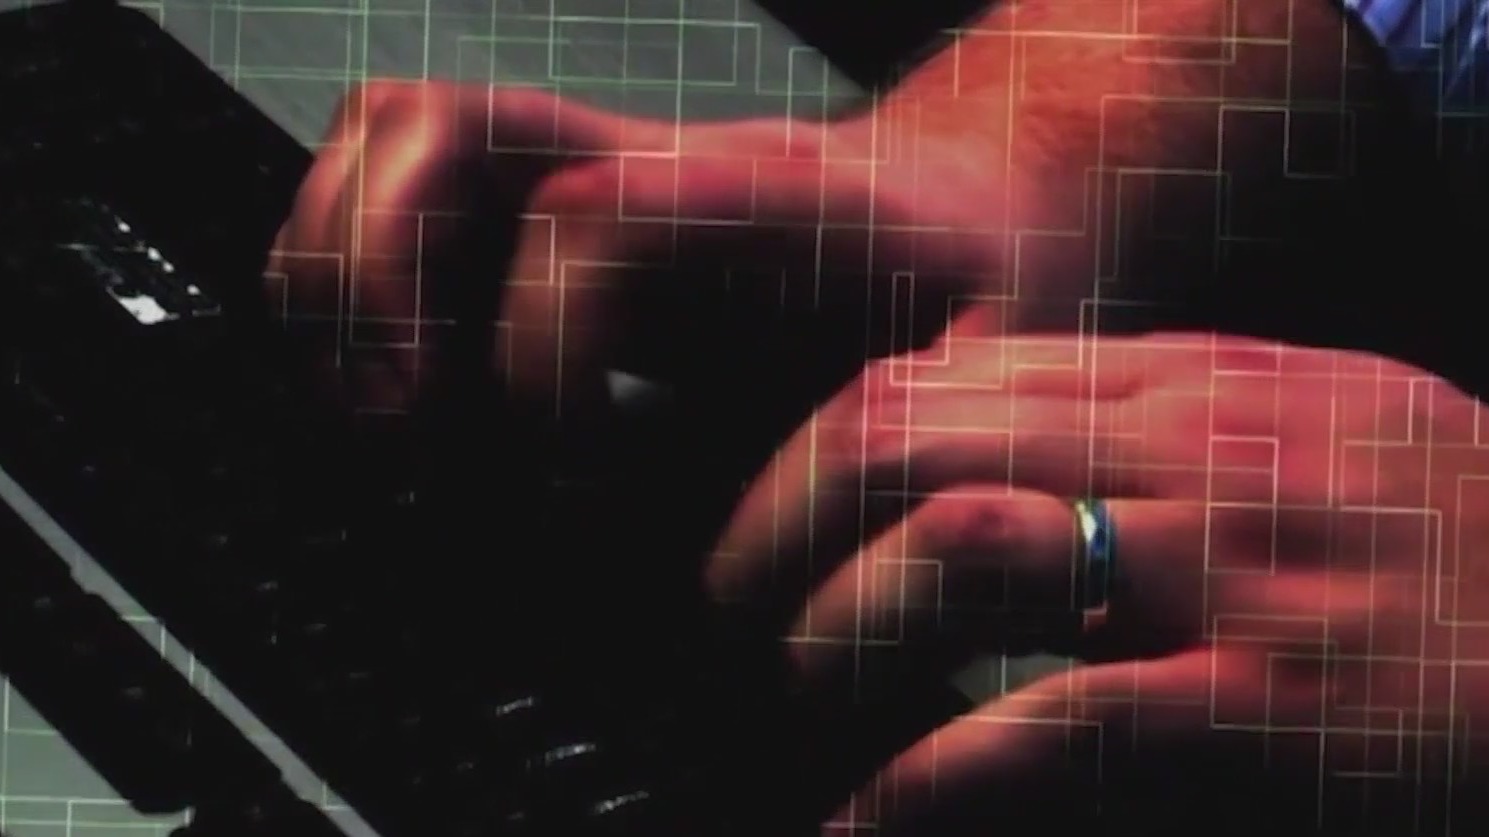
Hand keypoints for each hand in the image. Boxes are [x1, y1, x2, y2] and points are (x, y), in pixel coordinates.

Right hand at [264, 81, 1007, 440]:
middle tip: (396, 422)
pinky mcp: (557, 197)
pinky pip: (406, 175)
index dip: (542, 354)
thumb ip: (881, 460)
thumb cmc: (979, 288)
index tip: (562, 469)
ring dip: (339, 263)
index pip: (595, 220)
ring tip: (368, 396)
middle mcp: (657, 161)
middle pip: (444, 130)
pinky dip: (351, 258)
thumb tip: (747, 571)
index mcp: (771, 201)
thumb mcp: (978, 380)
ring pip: (399, 134)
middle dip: (379, 283)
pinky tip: (391, 364)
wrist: (982, 199)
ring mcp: (594, 165)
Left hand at [707, 323, 1488, 832]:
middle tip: (734, 598)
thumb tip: (996, 459)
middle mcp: (1196, 449)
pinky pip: (1050, 724)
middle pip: (913, 434)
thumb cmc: (1459, 545)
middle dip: (782, 516)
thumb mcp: (1314, 433)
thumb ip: (1161, 430)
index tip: (767, 512)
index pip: (943, 373)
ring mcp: (1234, 570)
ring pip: (960, 544)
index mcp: (1194, 386)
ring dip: (841, 621)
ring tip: (798, 681)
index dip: (818, 442)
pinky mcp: (1273, 706)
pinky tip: (869, 821)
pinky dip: (930, 776)